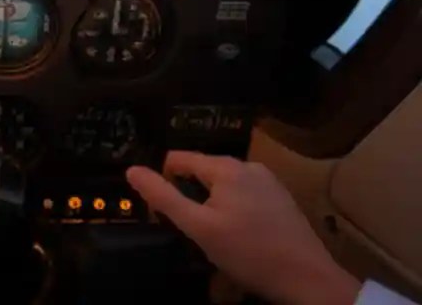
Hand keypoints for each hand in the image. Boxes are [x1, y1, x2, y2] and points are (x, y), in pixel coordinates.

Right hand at [127, 151, 359, 304]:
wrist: (307, 279)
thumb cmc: (249, 253)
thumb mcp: (198, 228)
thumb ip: (163, 197)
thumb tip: (132, 170)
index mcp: (226, 168)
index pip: (178, 159)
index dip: (163, 181)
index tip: (162, 212)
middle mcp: (249, 167)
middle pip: (202, 172)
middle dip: (190, 195)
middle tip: (191, 230)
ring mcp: (269, 182)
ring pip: (224, 186)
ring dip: (212, 205)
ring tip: (216, 237)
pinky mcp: (282, 200)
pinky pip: (245, 196)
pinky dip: (234, 210)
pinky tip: (240, 237)